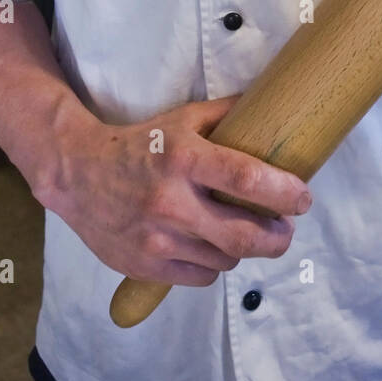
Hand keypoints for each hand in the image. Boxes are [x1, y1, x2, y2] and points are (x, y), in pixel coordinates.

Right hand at [37, 94, 311, 287]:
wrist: (77, 174)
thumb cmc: (140, 143)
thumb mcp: (182, 118)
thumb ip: (227, 114)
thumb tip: (274, 103)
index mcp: (184, 158)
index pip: (245, 178)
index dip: (283, 192)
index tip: (303, 198)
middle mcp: (171, 201)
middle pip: (243, 235)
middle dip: (277, 238)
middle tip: (287, 230)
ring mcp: (157, 238)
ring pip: (225, 260)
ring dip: (244, 250)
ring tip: (246, 235)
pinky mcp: (145, 264)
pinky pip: (200, 277)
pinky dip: (214, 265)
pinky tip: (213, 248)